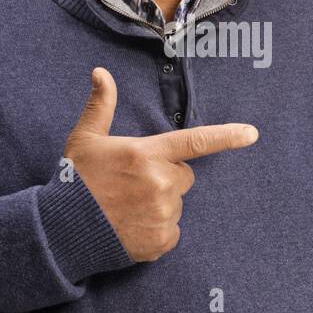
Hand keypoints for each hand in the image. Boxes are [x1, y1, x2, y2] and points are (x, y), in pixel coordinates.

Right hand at [63, 67, 259, 260]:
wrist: (61, 230)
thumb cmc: (75, 181)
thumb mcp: (85, 139)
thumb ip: (101, 106)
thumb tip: (101, 72)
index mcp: (147, 154)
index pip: (196, 142)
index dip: (227, 137)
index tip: (252, 134)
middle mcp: (161, 182)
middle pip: (183, 176)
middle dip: (166, 177)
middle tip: (133, 184)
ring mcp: (163, 213)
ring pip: (176, 203)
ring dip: (159, 204)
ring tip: (127, 207)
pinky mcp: (162, 240)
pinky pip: (172, 231)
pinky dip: (156, 230)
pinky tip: (131, 226)